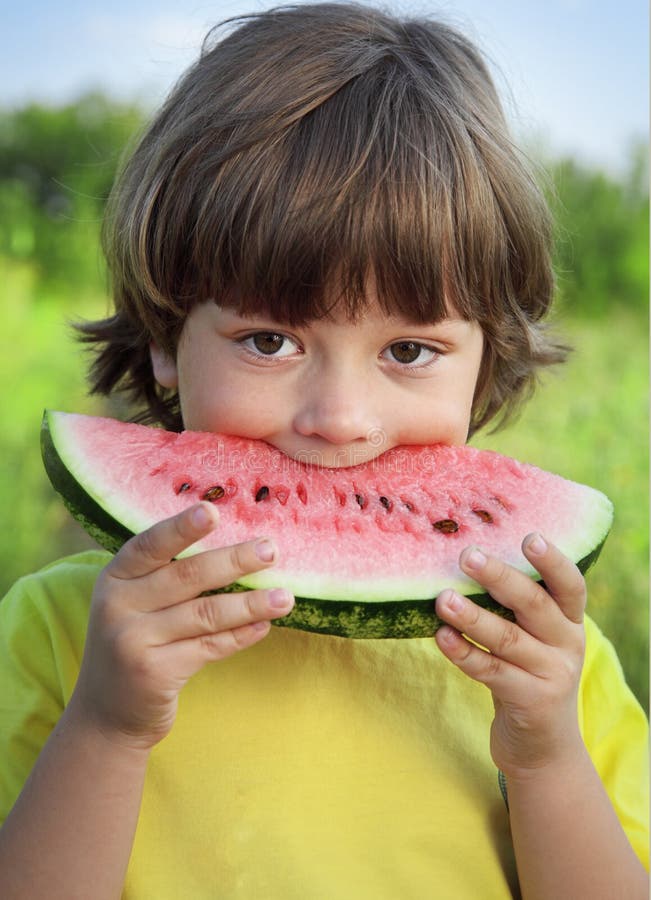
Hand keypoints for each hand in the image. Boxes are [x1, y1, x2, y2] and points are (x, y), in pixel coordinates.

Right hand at [69, 502, 293, 750]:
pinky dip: (241, 635)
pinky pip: (210, 647)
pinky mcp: (155, 673)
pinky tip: (265, 625)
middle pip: (187, 577)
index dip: (181, 528)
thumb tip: (240, 548)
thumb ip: (168, 577)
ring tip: (286, 598)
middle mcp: (118, 606)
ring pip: (206, 614)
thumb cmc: (134, 643)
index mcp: (114, 578)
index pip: (150, 545)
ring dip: (251, 604)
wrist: (106, 714)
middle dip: (234, 561)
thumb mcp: (134, 604)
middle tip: (271, 550)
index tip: (212, 510)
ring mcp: (134, 641)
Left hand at [435, 534, 586, 778]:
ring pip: (507, 638)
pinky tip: (440, 637)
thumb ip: (513, 608)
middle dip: (498, 577)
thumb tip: (465, 558)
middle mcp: (566, 645)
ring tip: (442, 599)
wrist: (543, 748)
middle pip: (534, 604)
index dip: (552, 561)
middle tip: (466, 556)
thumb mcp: (533, 640)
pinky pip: (491, 672)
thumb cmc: (526, 675)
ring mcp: (551, 676)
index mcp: (569, 622)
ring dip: (471, 616)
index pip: (570, 585)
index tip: (529, 537)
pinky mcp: (530, 702)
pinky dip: (463, 653)